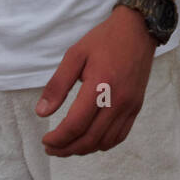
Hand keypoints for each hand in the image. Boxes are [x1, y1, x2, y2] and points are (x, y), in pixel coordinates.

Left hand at [37, 7, 155, 155]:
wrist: (138, 30)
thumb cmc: (104, 39)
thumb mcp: (75, 54)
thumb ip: (58, 84)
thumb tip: (41, 112)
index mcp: (100, 85)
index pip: (76, 124)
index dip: (58, 138)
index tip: (45, 140)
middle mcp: (117, 100)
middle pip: (89, 138)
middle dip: (66, 149)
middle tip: (51, 148)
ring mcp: (129, 106)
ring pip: (105, 142)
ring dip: (83, 149)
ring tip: (67, 146)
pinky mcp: (136, 107)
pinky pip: (119, 136)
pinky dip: (102, 144)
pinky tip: (90, 139)